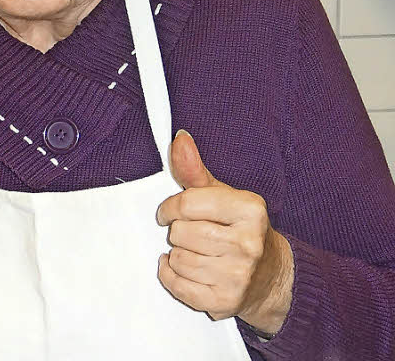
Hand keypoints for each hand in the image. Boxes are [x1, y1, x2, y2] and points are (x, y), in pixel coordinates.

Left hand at [156, 130, 293, 335]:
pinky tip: (183, 270)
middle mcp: (248, 243)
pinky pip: (179, 286)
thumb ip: (196, 170)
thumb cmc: (241, 230)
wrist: (272, 277)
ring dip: (177, 255)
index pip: (186, 203)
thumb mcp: (223, 195)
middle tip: (193, 235)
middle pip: (180, 233)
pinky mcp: (226, 302)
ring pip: (178, 258)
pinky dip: (172, 277)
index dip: (169, 208)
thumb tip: (179, 139)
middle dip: (179, 232)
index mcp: (250, 210)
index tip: (168, 212)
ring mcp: (239, 275)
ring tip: (195, 253)